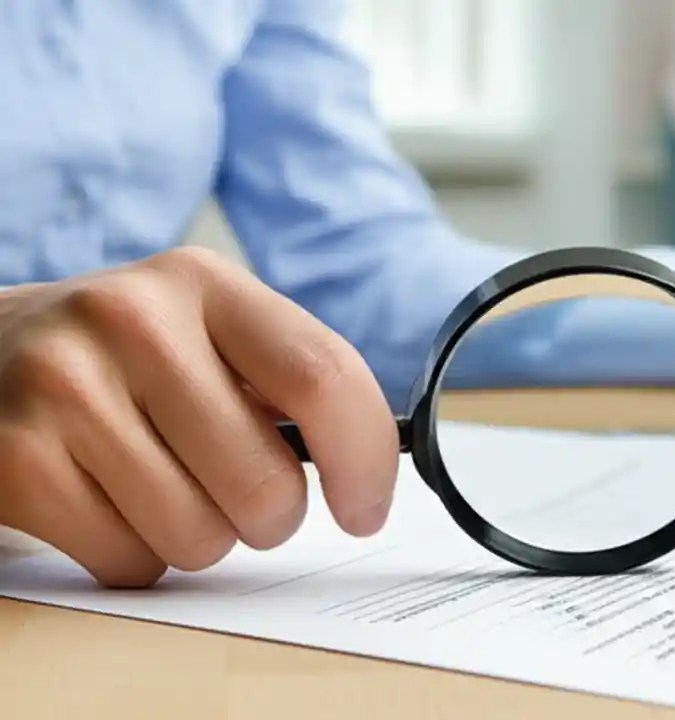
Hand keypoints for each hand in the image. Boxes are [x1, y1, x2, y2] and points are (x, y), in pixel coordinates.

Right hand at [0, 248, 397, 586]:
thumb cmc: (130, 361)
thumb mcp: (207, 334)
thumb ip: (288, 383)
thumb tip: (374, 468)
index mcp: (205, 283)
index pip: (324, 377)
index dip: (364, 461)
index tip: (366, 509)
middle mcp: (133, 321)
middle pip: (265, 484)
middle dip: (270, 518)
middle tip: (238, 494)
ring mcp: (66, 387)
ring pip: (200, 537)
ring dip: (199, 538)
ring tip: (160, 486)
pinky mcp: (16, 459)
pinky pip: (130, 562)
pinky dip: (135, 557)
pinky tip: (107, 502)